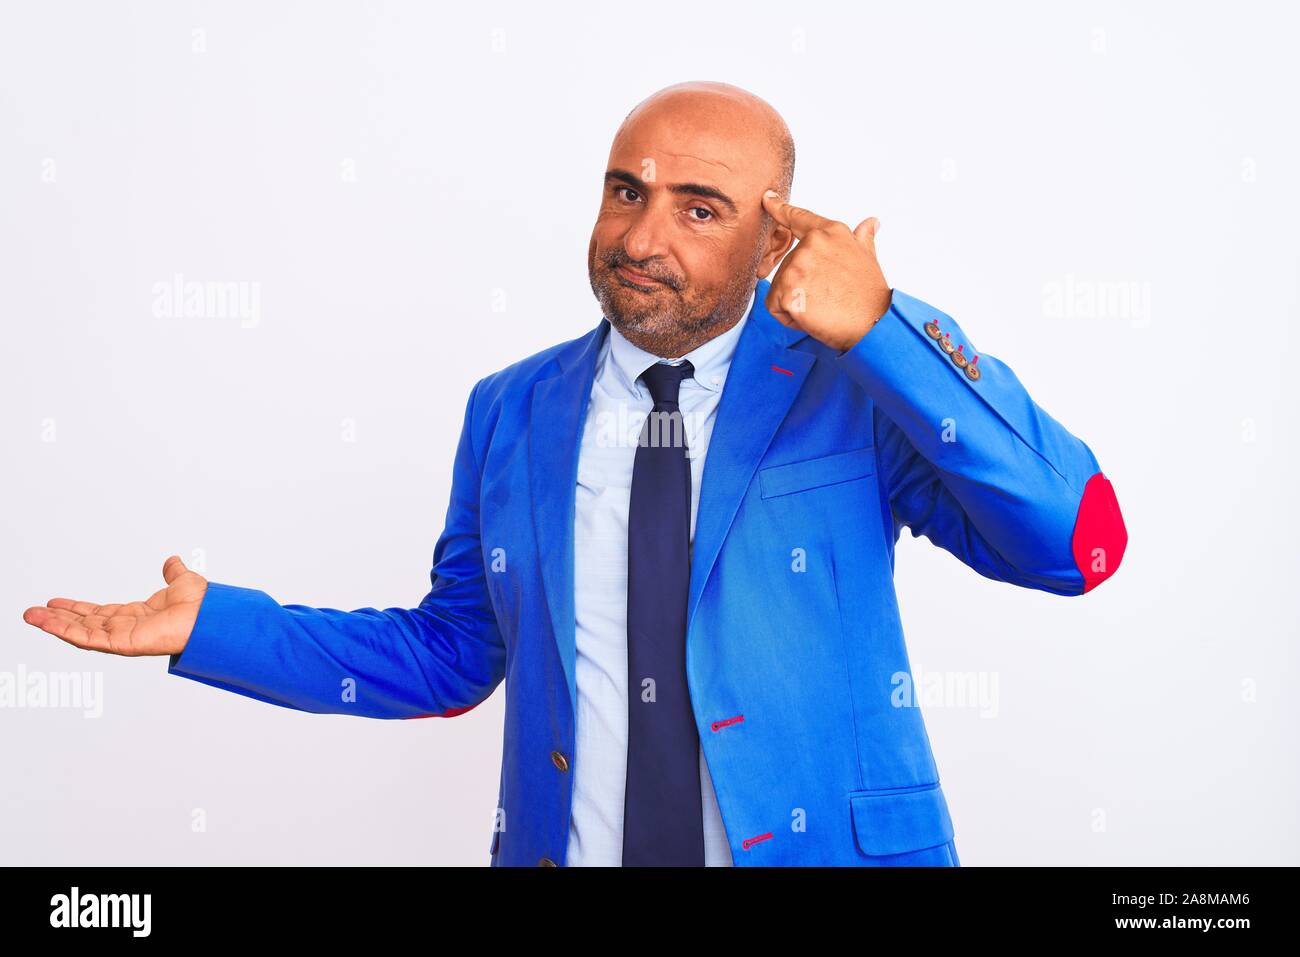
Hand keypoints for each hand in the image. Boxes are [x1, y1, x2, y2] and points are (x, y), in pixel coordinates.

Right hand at [22, 555, 207, 655]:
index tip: (56, 602)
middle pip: (85, 623)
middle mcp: (128, 628)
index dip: (78, 608)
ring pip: (81, 632)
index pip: (99, 613)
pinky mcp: (124, 644)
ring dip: (55, 625)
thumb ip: (173, 573)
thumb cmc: (202, 604)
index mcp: (137, 616)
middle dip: (59, 618)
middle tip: (33, 612)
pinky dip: (67, 631)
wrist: (212, 615)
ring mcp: (124, 638)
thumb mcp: (182, 581)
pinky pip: (89, 639)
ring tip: (32, 616)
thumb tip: (172, 561)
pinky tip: (49, 623)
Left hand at [761, 190, 891, 351]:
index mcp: (830, 232)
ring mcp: (797, 267)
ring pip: (779, 288)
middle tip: (828, 296)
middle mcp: (811, 245)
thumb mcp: (868, 257)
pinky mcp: (787, 290)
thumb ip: (862, 237)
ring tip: (822, 306)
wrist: (872, 323)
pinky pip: (776, 307)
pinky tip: (813, 317)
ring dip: (795, 302)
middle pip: (787, 267)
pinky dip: (790, 317)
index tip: (767, 199)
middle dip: (801, 286)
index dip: (779, 208)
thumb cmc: (870, 294)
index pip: (798, 217)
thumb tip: (871, 223)